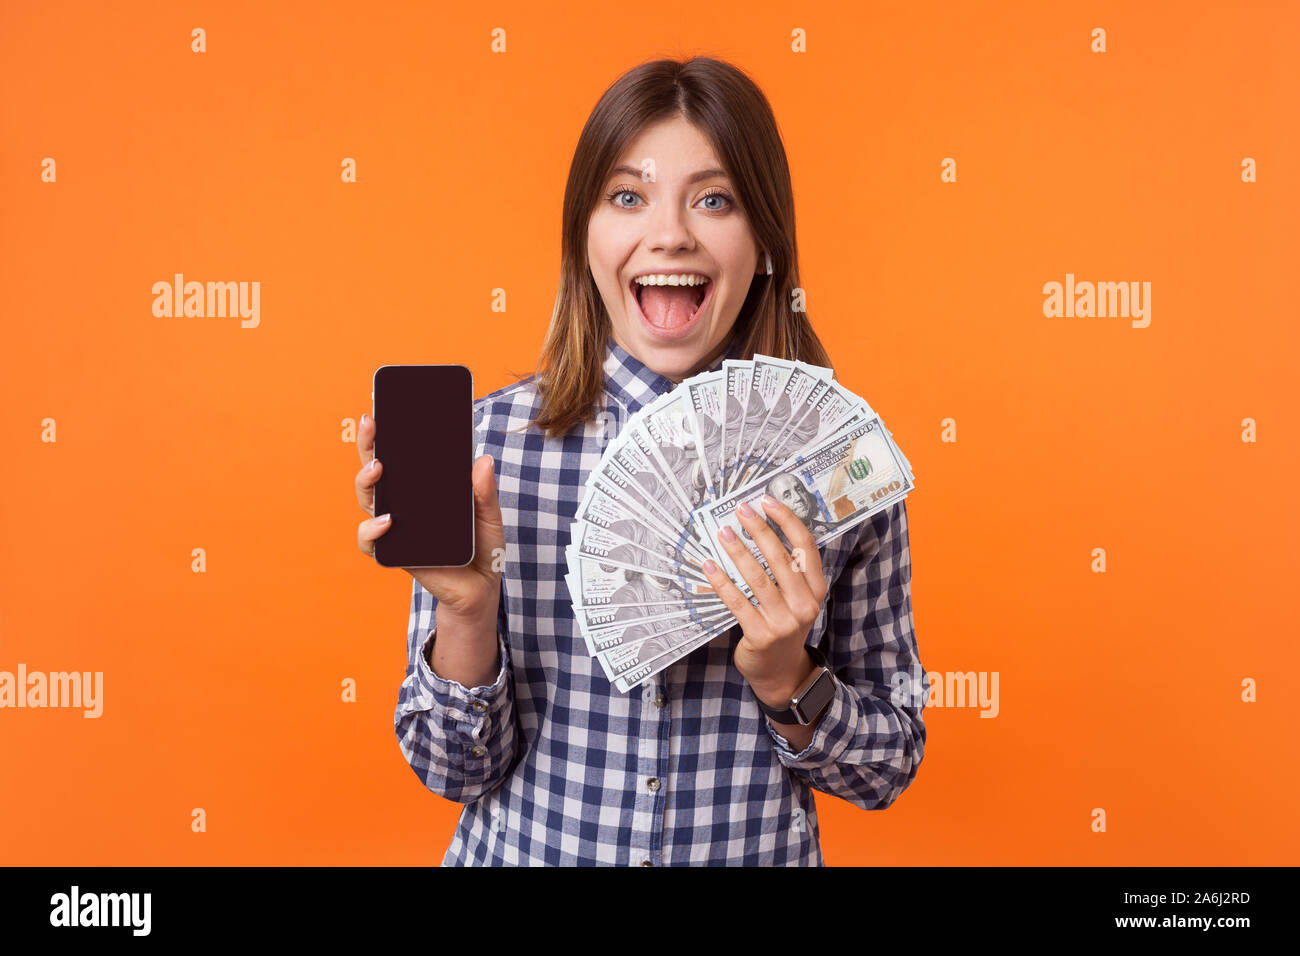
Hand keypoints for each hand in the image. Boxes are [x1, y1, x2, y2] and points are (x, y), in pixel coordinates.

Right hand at [354, 412, 503, 624]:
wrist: (481, 589)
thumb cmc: (482, 548)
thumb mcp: (489, 515)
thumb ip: (485, 493)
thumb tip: (483, 461)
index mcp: (424, 488)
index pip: (400, 455)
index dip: (387, 433)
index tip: (381, 407)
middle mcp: (404, 504)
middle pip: (375, 470)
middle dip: (369, 445)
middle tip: (371, 424)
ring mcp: (396, 528)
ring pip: (368, 500)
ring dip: (366, 481)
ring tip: (379, 469)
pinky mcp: (395, 553)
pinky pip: (371, 542)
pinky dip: (373, 530)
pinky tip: (387, 522)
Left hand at [699, 495, 829, 708]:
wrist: (780, 673)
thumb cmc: (784, 627)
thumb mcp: (796, 600)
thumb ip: (786, 572)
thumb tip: (758, 531)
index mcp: (816, 591)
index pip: (806, 548)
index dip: (788, 521)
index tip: (768, 501)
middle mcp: (804, 605)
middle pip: (780, 558)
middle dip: (759, 530)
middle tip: (741, 510)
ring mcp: (783, 622)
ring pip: (758, 578)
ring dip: (738, 551)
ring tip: (723, 532)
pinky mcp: (760, 635)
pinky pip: (738, 602)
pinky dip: (722, 582)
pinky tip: (709, 565)